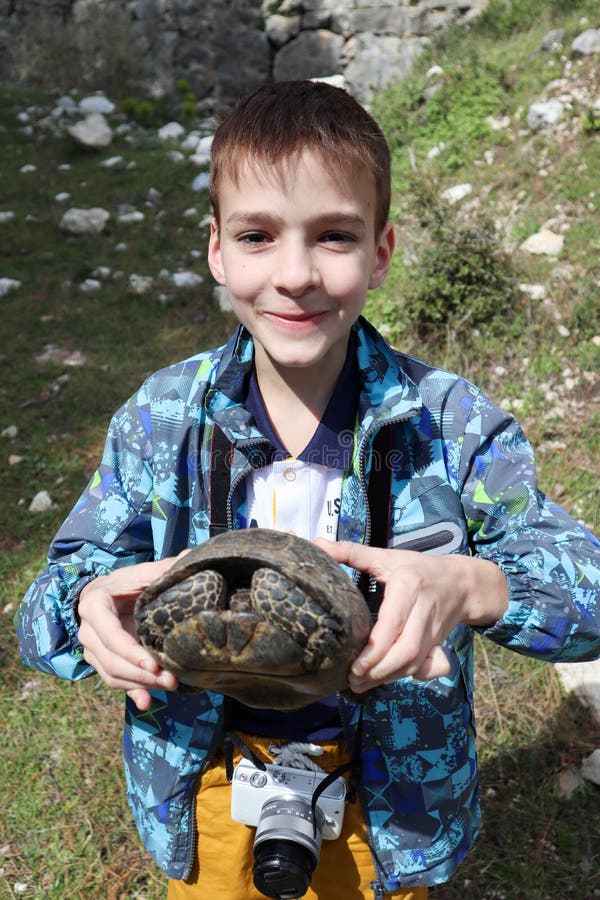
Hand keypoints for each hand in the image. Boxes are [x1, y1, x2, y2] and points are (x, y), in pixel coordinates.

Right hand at [78, 558, 179, 710]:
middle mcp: (87, 629)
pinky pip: (114, 681)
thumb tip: (191, 555)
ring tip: (170, 686)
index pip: (110, 635)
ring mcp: (92, 648)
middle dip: (141, 674)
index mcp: (95, 604)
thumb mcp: (146, 572)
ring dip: (140, 684)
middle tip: (171, 680)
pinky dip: (131, 692)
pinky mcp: (102, 661)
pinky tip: (147, 703)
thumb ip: (165, 568)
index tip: (156, 664)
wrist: (115, 592)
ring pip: (111, 674)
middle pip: (110, 660)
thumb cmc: (132, 581)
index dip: (131, 652)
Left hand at [315, 539, 507, 691]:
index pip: (393, 624)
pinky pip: (428, 667)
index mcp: (408, 586)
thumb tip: (318, 545)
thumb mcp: (387, 556)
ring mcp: (433, 630)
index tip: (354, 665)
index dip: (374, 649)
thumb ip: (352, 552)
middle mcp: (423, 610)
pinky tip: (391, 679)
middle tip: (353, 680)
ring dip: (389, 677)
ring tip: (363, 684)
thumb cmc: (418, 568)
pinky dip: (412, 677)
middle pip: (405, 650)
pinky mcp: (439, 643)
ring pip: (415, 662)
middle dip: (380, 671)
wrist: (462, 582)